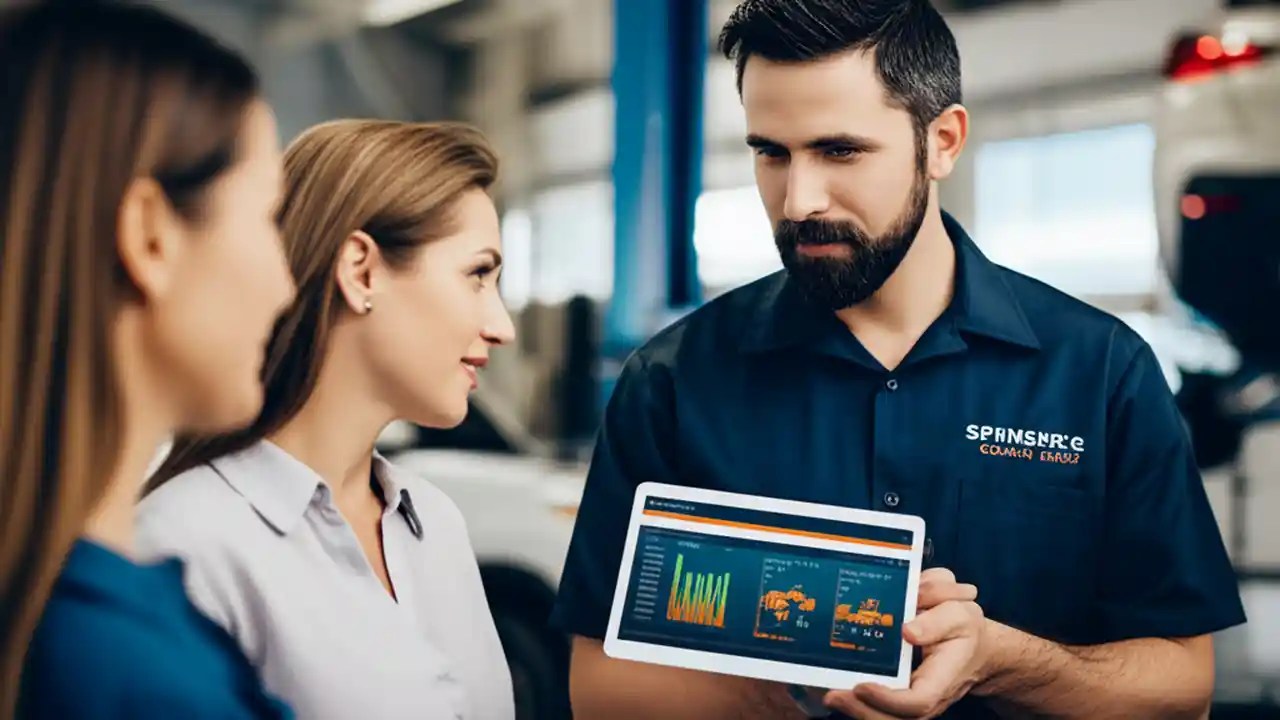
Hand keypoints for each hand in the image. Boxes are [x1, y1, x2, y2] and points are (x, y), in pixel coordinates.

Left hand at [823, 568, 988, 719]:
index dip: (888, 699)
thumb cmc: (965, 630)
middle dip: (862, 711)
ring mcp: (911, 702)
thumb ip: (939, 619)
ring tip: (829, 694)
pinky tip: (833, 688)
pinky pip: (877, 709)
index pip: (917, 702)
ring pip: (883, 718)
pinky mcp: (898, 697)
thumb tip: (908, 630)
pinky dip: (856, 704)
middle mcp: (926, 698)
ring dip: (855, 711)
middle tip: (834, 695)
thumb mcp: (962, 613)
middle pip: (894, 719)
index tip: (862, 686)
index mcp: (942, 679)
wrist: (974, 648)